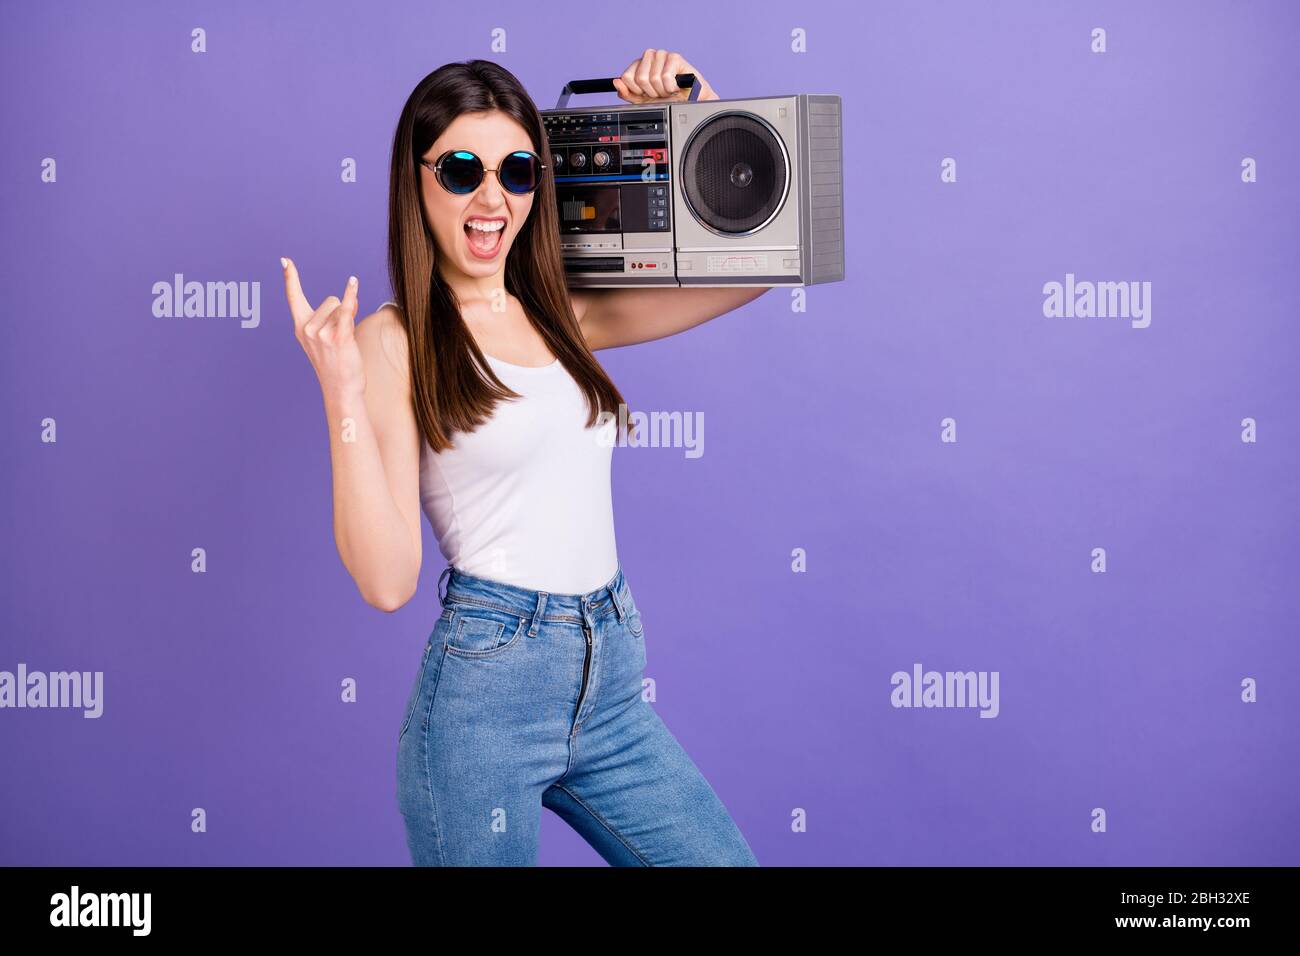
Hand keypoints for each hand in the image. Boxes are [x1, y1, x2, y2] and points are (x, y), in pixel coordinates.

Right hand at [281, 257, 365, 402]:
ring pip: (342, 307)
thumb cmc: (335, 364)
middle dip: (341, 312)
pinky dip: (351, 295)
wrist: (341, 389)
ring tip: (347, 340)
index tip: (286, 260)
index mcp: (300, 327)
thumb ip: (333, 317)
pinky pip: (347, 311)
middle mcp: (307, 328)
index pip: (293, 297)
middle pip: (331, 300)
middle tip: (341, 336)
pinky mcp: (338, 338)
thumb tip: (349, 294)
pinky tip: (353, 282)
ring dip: (350, 318)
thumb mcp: (325, 339)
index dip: (291, 278)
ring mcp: (321, 334)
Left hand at [612, 49, 717, 102]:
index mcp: (639, 64)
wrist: (687, 102)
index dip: (637, 91)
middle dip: (651, 92)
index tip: (646, 94)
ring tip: (668, 90)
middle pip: (640, 78)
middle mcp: (649, 56)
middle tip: (659, 92)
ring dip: (662, 90)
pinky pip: (665, 76)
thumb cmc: (667, 99)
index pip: (626, 77)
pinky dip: (671, 87)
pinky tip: (675, 86)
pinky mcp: (675, 57)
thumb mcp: (642, 100)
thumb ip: (627, 93)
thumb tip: (616, 82)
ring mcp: (662, 55)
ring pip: (653, 78)